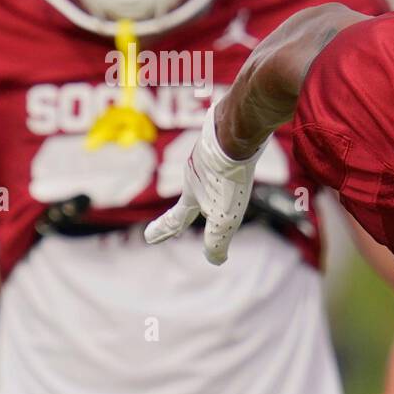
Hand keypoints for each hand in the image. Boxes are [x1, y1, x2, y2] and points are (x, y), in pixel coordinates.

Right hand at [144, 101, 262, 264]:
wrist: (235, 133)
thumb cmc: (227, 179)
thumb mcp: (223, 218)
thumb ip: (217, 240)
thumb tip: (216, 260)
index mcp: (192, 193)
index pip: (176, 219)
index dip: (164, 231)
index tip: (148, 239)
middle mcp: (195, 173)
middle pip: (194, 192)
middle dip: (191, 204)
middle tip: (184, 209)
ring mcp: (208, 153)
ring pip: (210, 170)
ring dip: (213, 176)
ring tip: (229, 175)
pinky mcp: (225, 137)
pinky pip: (228, 152)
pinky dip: (231, 156)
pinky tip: (244, 150)